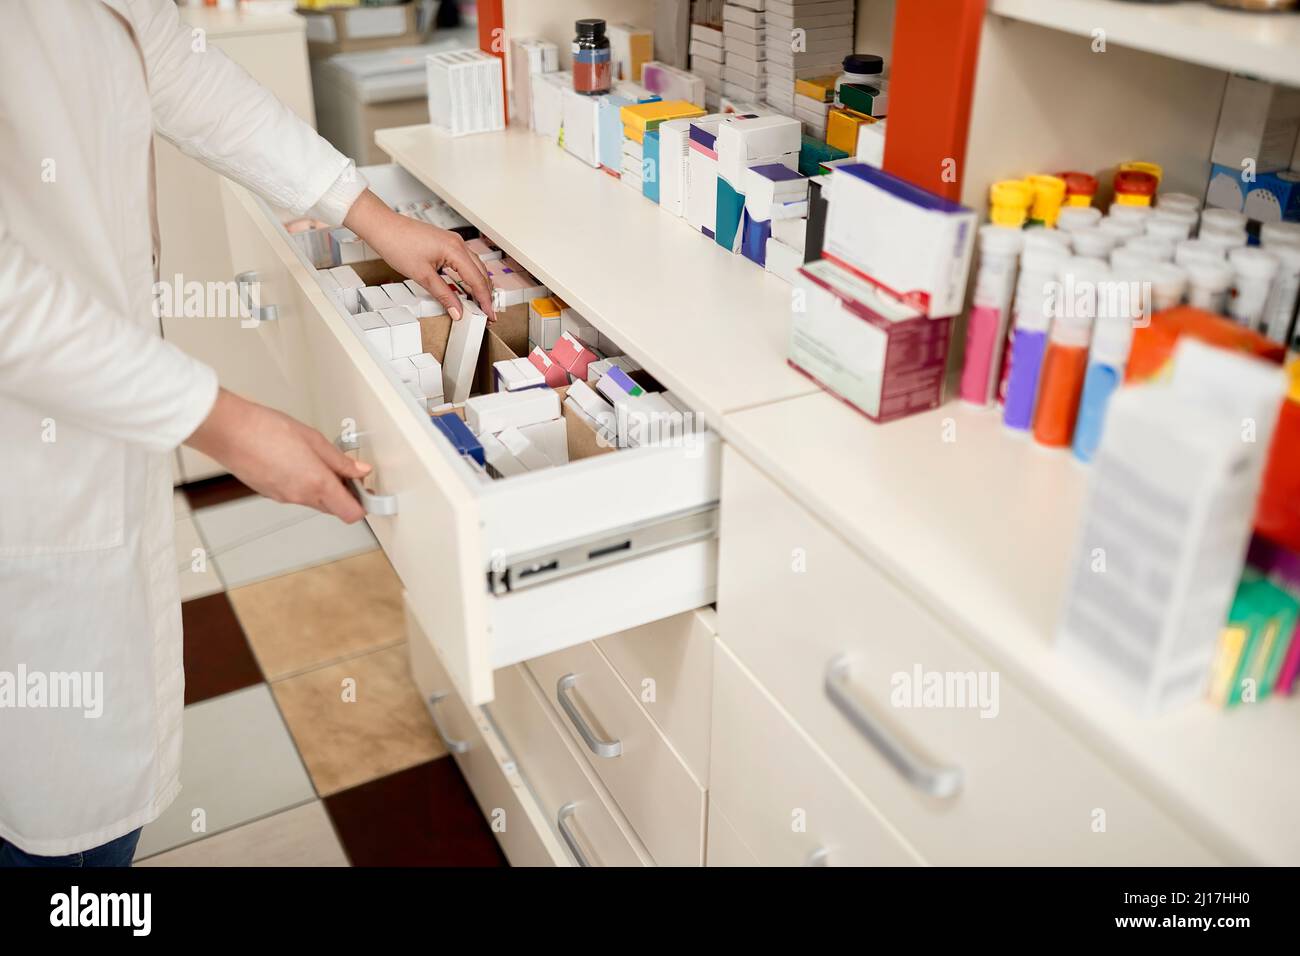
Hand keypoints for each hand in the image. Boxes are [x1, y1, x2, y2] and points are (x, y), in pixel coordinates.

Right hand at [186, 389, 370, 523]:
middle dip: (344, 494)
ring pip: (314, 502)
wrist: (228, 432)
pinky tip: (298, 463)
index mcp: (317, 484)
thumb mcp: (314, 439)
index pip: (351, 513)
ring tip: (318, 461)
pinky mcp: (270, 493)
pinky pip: (296, 495)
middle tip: (346, 471)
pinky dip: (303, 484)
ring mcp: (283, 497)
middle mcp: (300, 497)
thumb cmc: (266, 429)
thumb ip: (340, 460)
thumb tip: (360, 471)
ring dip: (323, 488)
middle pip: (334, 508)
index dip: (363, 504)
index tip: (367, 490)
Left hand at [344, 190, 495, 322]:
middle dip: (486, 294)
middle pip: (481, 273)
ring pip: (475, 266)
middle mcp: (458, 244)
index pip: (477, 280)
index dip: (485, 300)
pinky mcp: (446, 243)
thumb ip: (443, 294)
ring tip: (480, 303)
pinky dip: (470, 275)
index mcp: (455, 250)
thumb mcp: (422, 275)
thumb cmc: (398, 244)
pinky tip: (467, 286)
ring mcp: (453, 242)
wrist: (383, 227)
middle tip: (488, 313)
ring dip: (479, 285)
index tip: (490, 315)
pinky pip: (465, 261)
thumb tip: (457, 311)